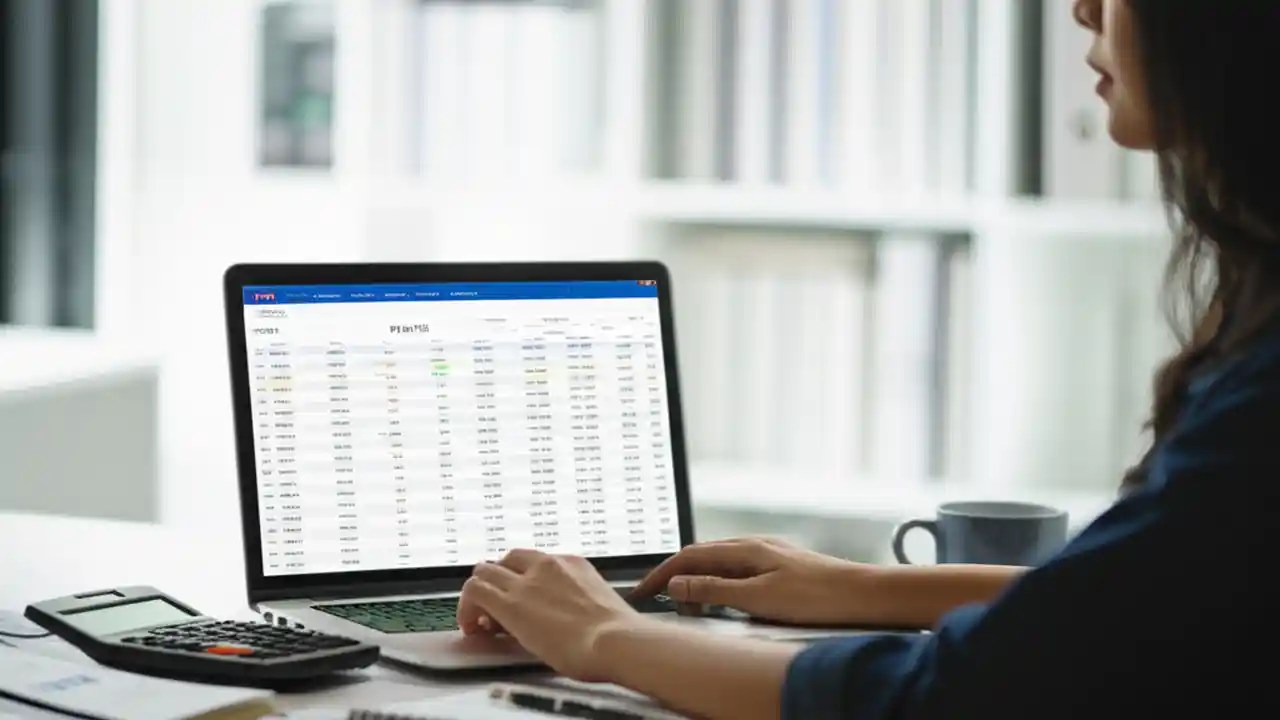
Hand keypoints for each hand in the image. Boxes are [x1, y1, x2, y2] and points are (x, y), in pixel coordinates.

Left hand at [457, 549, 646, 680]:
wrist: (616, 641)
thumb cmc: (618, 636)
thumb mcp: (599, 607)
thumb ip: (579, 605)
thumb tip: (572, 622)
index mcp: (572, 564)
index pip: (534, 562)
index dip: (520, 581)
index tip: (520, 602)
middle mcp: (547, 565)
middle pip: (505, 560)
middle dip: (497, 583)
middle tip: (496, 613)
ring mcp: (527, 582)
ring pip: (484, 571)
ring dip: (478, 594)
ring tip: (479, 621)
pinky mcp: (510, 604)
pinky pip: (474, 591)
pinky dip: (466, 607)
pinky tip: (471, 627)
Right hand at [631, 537, 883, 625]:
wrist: (861, 593)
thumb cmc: (814, 596)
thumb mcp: (757, 597)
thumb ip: (714, 590)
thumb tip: (677, 583)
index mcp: (744, 549)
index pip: (688, 557)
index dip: (661, 574)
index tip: (642, 591)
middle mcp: (753, 544)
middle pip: (701, 556)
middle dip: (675, 576)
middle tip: (658, 600)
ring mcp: (767, 553)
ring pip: (718, 562)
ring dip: (696, 580)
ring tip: (687, 605)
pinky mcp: (779, 564)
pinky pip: (736, 569)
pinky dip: (718, 582)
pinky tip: (723, 598)